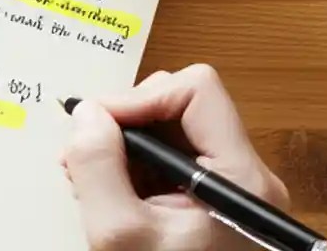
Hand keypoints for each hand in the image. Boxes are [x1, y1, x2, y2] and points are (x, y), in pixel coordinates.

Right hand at [62, 64, 288, 249]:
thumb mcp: (120, 235)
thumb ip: (98, 167)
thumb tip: (86, 115)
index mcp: (240, 177)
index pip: (195, 91)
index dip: (138, 97)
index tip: (93, 121)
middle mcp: (245, 176)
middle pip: (181, 106)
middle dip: (123, 121)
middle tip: (81, 150)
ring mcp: (230, 190)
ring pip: (171, 131)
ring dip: (122, 144)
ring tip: (87, 176)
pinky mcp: (213, 202)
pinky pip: (170, 160)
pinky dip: (132, 165)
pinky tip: (108, 192)